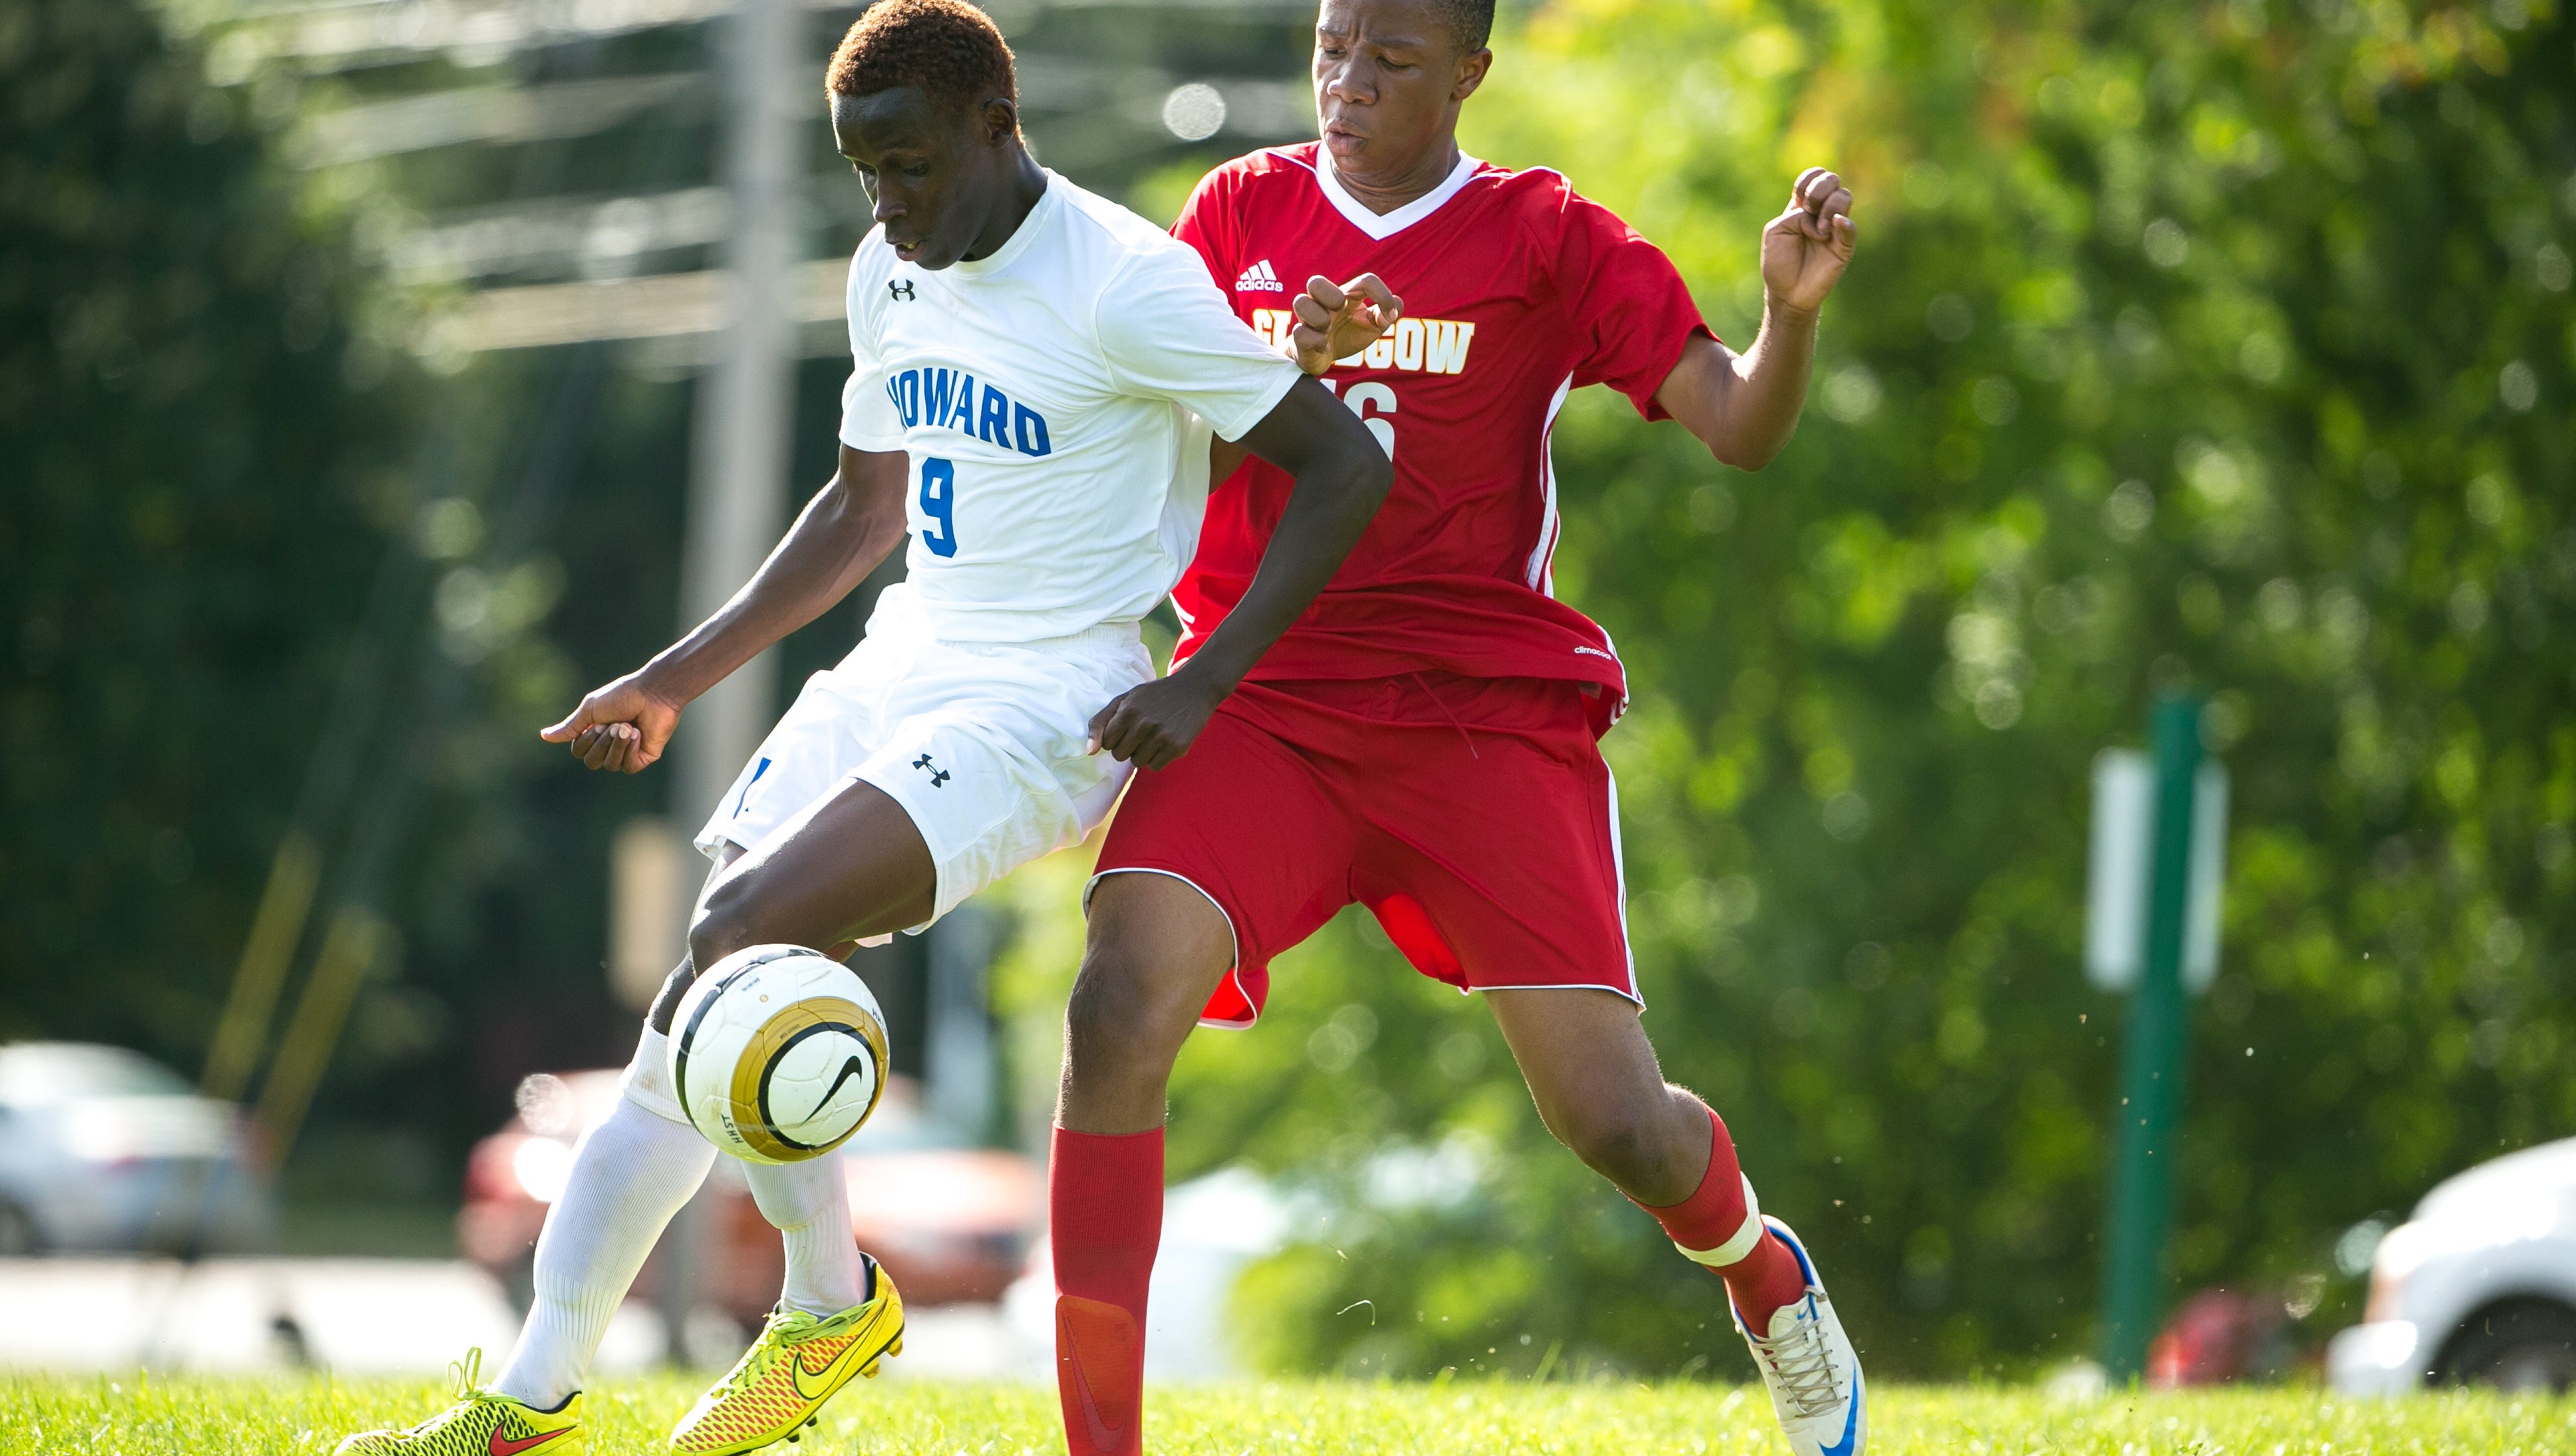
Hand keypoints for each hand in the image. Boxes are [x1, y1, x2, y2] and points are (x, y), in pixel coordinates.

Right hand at [541, 671, 683, 772]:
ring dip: (616, 744)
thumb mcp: (590, 710)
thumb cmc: (622, 696)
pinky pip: (628, 767)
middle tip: (614, 723)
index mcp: (595, 733)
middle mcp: (610, 744)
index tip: (598, 722)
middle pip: (592, 762)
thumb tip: (544, 736)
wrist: (652, 694)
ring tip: (628, 727)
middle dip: (601, 743)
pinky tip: (639, 734)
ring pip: (610, 766)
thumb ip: (570, 727)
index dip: (586, 740)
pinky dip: (630, 750)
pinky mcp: (643, 757)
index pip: (579, 752)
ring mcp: (627, 752)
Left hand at [1085, 667, 1229, 769]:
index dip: (1116, 737)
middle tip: (1142, 731)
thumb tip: (1089, 752)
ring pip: (1137, 762)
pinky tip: (1166, 741)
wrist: (1194, 689)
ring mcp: (1161, 736)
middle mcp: (1143, 724)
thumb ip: (1101, 721)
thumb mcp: (1125, 699)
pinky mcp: (1177, 747)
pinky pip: (1154, 767)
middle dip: (1128, 746)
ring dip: (1143, 753)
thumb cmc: (1154, 695)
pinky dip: (1158, 758)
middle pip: (1120, 755)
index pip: (1107, 742)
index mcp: (1127, 710)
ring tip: (1155, 735)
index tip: (1128, 727)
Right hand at [1289, 273, 1401, 374]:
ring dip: (1319, 318)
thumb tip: (1396, 305)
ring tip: (1328, 330)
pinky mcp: (1300, 339)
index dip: (1381, 294)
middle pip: (1315, 281)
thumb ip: (1386, 315)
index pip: (1365, 280)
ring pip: (1300, 302)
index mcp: (1345, 295)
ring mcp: (1308, 320)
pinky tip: (1324, 347)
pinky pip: (1300, 333)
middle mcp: (1323, 303)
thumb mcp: (1372, 326)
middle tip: (1341, 309)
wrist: (1324, 359)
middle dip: (1331, 295)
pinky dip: (1315, 341)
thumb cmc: (1348, 336)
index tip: (1388, 315)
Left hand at [1760, 167, 1856, 313]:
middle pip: (1832, 180)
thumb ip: (1794, 215)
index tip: (1799, 198)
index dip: (1808, 180)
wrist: (1787, 293)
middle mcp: (1821, 212)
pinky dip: (1843, 223)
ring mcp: (1834, 228)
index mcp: (1802, 206)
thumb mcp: (1776, 231)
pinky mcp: (1844, 246)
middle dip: (1820, 188)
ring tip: (1818, 230)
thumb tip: (1818, 217)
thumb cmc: (1779, 262)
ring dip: (1830, 206)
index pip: (1814, 176)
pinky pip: (1850, 228)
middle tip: (1808, 208)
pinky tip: (1833, 226)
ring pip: (1845, 197)